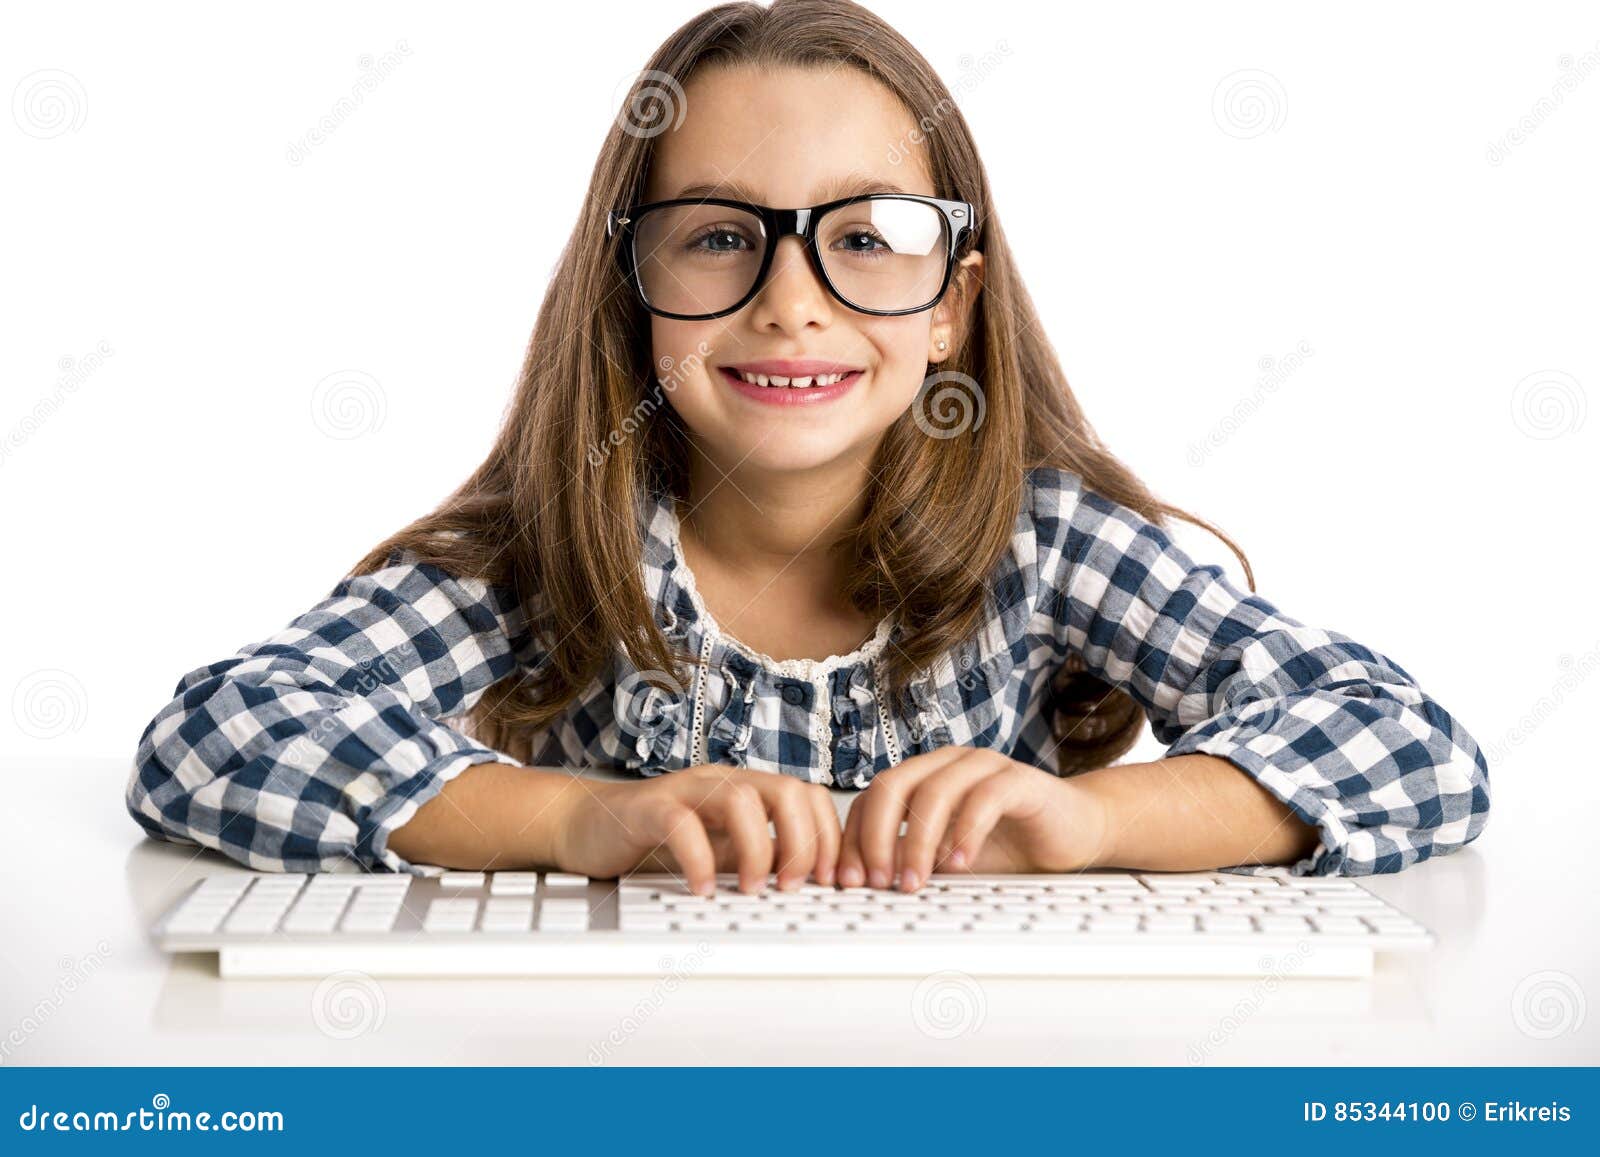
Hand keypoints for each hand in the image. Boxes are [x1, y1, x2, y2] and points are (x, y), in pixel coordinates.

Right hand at [549, 766, 840, 895]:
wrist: (588, 826)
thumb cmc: (658, 841)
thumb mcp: (722, 851)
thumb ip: (760, 859)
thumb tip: (811, 888)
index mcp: (748, 789)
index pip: (809, 797)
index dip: (828, 837)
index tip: (830, 881)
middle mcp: (723, 782)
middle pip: (787, 790)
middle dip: (802, 842)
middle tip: (792, 886)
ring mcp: (686, 790)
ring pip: (742, 800)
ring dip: (758, 849)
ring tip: (751, 890)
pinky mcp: (649, 807)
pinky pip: (682, 824)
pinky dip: (698, 860)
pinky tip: (701, 889)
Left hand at [837, 746, 1109, 890]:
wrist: (1074, 833)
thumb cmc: (1008, 844)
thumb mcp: (947, 857)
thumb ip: (910, 859)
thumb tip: (861, 884)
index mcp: (923, 775)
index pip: (872, 798)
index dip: (854, 838)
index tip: (850, 881)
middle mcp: (947, 763)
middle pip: (891, 786)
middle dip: (876, 837)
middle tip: (877, 882)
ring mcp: (983, 765)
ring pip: (932, 792)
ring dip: (917, 842)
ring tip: (915, 882)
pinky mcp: (1018, 778)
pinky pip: (983, 798)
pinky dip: (965, 833)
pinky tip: (959, 864)